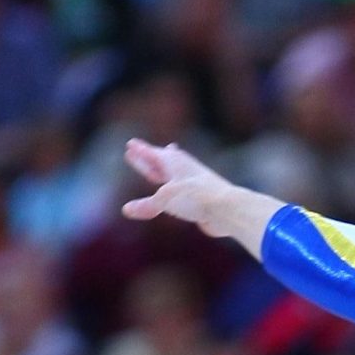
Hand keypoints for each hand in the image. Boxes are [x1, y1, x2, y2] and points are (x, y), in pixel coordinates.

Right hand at [122, 140, 265, 247]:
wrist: (227, 209)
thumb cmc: (196, 197)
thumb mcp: (166, 200)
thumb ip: (147, 205)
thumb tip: (126, 210)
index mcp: (173, 163)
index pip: (151, 154)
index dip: (140, 151)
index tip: (130, 144)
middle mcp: (183, 169)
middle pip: (161, 160)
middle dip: (148, 156)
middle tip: (136, 148)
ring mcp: (193, 182)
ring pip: (175, 170)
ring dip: (166, 164)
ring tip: (169, 152)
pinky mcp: (201, 197)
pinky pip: (185, 187)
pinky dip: (179, 182)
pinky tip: (184, 184)